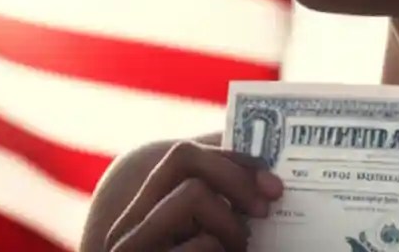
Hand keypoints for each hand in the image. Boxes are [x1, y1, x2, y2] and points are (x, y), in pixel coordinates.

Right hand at [104, 141, 284, 250]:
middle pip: (183, 159)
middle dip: (233, 177)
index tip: (272, 183)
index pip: (181, 156)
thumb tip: (260, 170)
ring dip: (232, 226)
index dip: (233, 158)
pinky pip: (204, 244)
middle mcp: (126, 229)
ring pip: (195, 196)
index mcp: (143, 215)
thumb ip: (220, 210)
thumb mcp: (212, 246)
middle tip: (266, 208)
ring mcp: (129, 249)